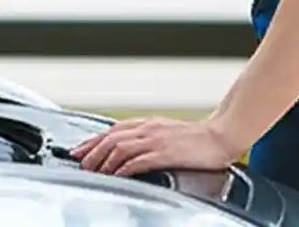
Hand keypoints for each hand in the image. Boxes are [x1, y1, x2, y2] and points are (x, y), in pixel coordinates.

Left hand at [70, 116, 241, 176]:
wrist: (220, 136)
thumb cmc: (196, 138)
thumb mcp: (165, 133)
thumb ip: (145, 138)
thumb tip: (124, 149)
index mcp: (147, 123)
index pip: (112, 130)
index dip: (92, 140)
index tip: (78, 151)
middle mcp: (148, 129)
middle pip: (111, 138)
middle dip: (92, 151)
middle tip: (81, 164)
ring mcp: (156, 140)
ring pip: (120, 147)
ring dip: (103, 160)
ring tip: (94, 171)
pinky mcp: (165, 153)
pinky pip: (139, 160)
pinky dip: (124, 167)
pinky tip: (116, 175)